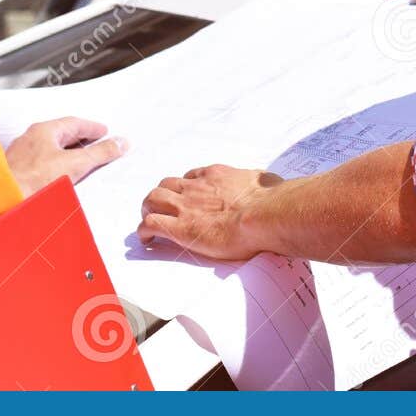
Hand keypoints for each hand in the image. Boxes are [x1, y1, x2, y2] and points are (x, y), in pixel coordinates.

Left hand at [5, 117, 127, 195]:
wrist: (3, 202)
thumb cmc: (32, 181)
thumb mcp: (75, 164)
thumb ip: (100, 153)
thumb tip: (120, 143)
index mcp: (43, 131)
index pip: (73, 123)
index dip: (92, 128)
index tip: (104, 131)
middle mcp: (29, 140)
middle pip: (60, 135)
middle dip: (80, 139)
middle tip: (96, 143)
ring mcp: (21, 156)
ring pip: (49, 149)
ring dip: (67, 153)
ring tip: (80, 160)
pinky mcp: (16, 172)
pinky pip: (40, 163)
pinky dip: (55, 164)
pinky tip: (58, 175)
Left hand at [137, 164, 285, 261]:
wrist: (264, 214)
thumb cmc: (270, 199)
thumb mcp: (264, 181)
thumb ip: (259, 182)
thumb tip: (267, 183)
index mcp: (216, 175)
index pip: (191, 177)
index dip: (186, 188)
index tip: (188, 198)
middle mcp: (196, 187)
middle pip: (166, 185)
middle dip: (161, 197)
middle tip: (164, 210)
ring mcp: (185, 206)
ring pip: (152, 200)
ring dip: (148, 210)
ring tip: (151, 222)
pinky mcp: (180, 228)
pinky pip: (150, 224)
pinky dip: (145, 231)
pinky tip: (148, 240)